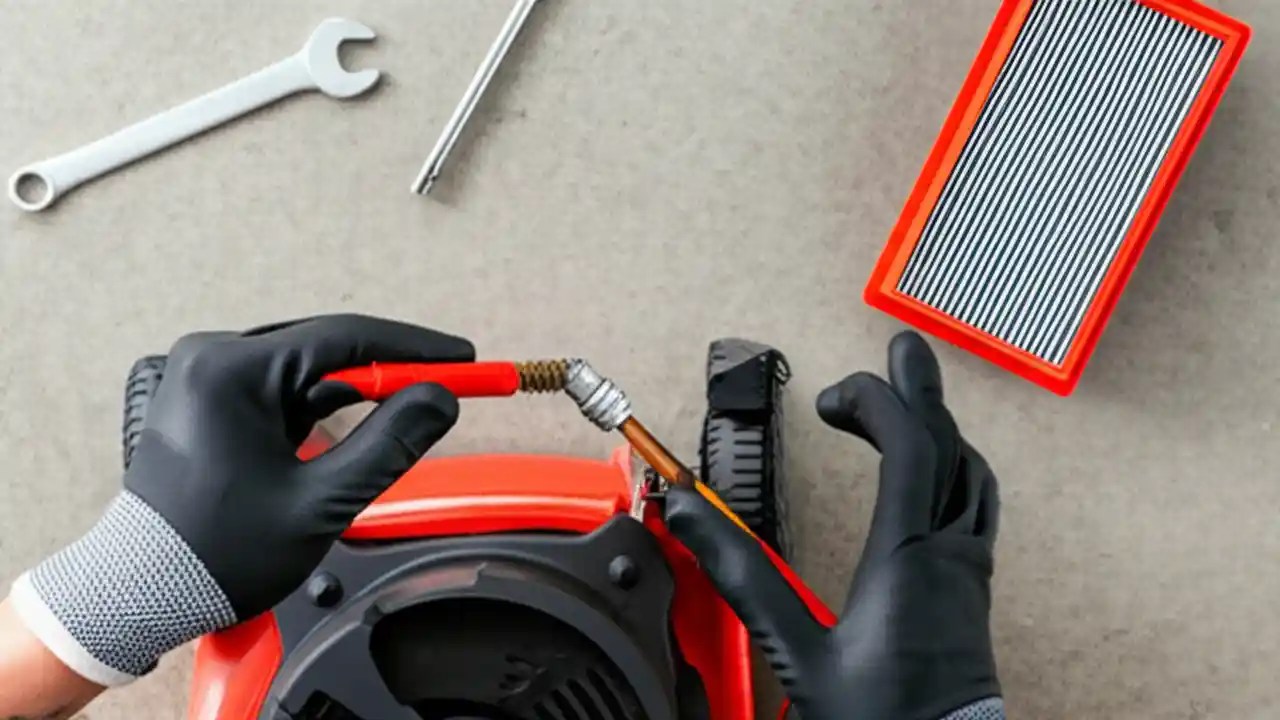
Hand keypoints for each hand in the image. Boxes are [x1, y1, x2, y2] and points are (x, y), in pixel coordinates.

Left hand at [10, 314, 473, 686]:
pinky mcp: (205, 399)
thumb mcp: (321, 501)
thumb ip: (390, 444)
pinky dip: (316, 411)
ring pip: (304, 371)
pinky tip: (338, 439)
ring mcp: (203, 377)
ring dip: (349, 397)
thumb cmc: (215, 553)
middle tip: (446, 388)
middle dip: (386, 374)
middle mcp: (209, 358)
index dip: (415, 349)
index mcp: (229, 370)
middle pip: (325, 349)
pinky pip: (278, 390)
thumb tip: (440, 400)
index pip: (345, 338)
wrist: (138, 593)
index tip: (462, 358)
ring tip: (389, 428)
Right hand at [665, 331, 1001, 719]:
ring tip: (914, 403)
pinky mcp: (971, 593)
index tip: (831, 397)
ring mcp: (968, 573)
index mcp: (910, 558)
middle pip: (948, 445)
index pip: (910, 446)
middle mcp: (950, 555)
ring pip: (971, 475)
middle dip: (919, 387)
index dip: (874, 402)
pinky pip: (973, 507)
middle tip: (901, 347)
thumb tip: (696, 519)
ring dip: (940, 428)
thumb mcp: (797, 651)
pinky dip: (951, 470)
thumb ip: (745, 579)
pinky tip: (936, 480)